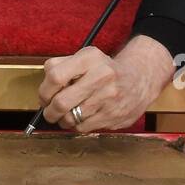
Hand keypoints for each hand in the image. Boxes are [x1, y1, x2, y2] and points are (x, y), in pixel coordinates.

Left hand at [38, 35, 176, 132]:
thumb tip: (43, 91)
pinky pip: (83, 127)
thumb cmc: (104, 69)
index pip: (55, 76)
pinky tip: (82, 117)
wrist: (140, 78)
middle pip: (61, 102)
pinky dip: (77, 125)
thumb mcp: (85, 58)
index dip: (44, 91)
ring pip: (71, 118)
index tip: (44, 97)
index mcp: (90, 58)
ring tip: (67, 114)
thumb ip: (61, 67)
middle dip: (50, 112)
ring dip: (63, 120)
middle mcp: (101, 76)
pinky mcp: (114, 115)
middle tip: (49, 112)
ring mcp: (109, 97)